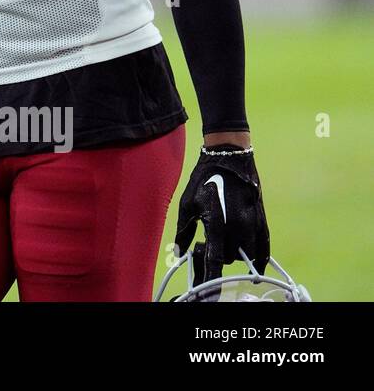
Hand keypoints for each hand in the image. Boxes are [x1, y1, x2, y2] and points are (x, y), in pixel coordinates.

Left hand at [174, 144, 269, 283]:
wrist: (228, 156)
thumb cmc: (203, 178)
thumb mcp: (187, 203)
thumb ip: (183, 231)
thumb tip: (180, 251)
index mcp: (217, 223)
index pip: (215, 259)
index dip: (210, 276)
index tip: (207, 289)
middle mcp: (237, 226)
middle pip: (230, 257)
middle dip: (218, 256)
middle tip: (207, 244)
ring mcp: (252, 222)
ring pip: (246, 253)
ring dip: (235, 254)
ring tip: (223, 242)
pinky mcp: (261, 217)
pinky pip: (264, 244)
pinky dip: (261, 256)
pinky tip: (257, 265)